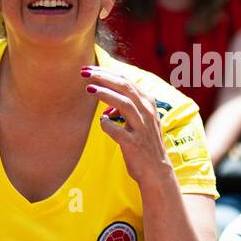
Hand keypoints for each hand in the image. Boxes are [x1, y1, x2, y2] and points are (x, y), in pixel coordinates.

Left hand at [84, 65, 174, 189]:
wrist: (156, 171)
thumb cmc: (144, 143)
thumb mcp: (140, 121)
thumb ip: (127, 109)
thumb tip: (107, 106)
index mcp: (148, 103)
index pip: (126, 81)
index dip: (107, 73)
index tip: (89, 69)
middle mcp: (147, 112)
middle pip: (125, 87)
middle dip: (103, 77)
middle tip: (84, 72)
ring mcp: (141, 127)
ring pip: (124, 103)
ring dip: (105, 94)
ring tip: (88, 89)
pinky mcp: (134, 143)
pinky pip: (117, 130)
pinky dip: (106, 124)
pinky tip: (101, 122)